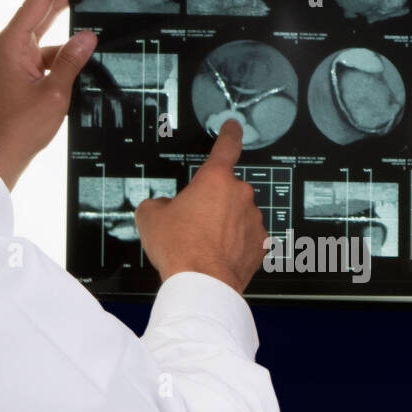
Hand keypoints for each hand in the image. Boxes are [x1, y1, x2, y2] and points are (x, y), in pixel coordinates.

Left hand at [0, 0, 97, 191]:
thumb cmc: (18, 130)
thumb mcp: (54, 94)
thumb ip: (71, 61)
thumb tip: (87, 36)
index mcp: (11, 44)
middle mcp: (7, 47)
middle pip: (40, 10)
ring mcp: (10, 62)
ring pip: (44, 36)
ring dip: (67, 33)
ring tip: (96, 24)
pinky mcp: (16, 77)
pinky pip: (43, 57)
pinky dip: (62, 56)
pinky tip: (83, 62)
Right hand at [134, 118, 267, 292]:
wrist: (202, 284)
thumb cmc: (181, 250)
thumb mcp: (150, 217)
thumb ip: (158, 202)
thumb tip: (162, 207)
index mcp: (216, 179)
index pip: (227, 146)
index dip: (230, 133)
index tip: (233, 127)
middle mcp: (240, 196)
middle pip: (226, 191)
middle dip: (212, 203)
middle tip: (194, 223)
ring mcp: (254, 221)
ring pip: (237, 216)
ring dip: (224, 226)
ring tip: (203, 245)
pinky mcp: (261, 245)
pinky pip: (246, 239)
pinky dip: (234, 246)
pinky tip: (217, 257)